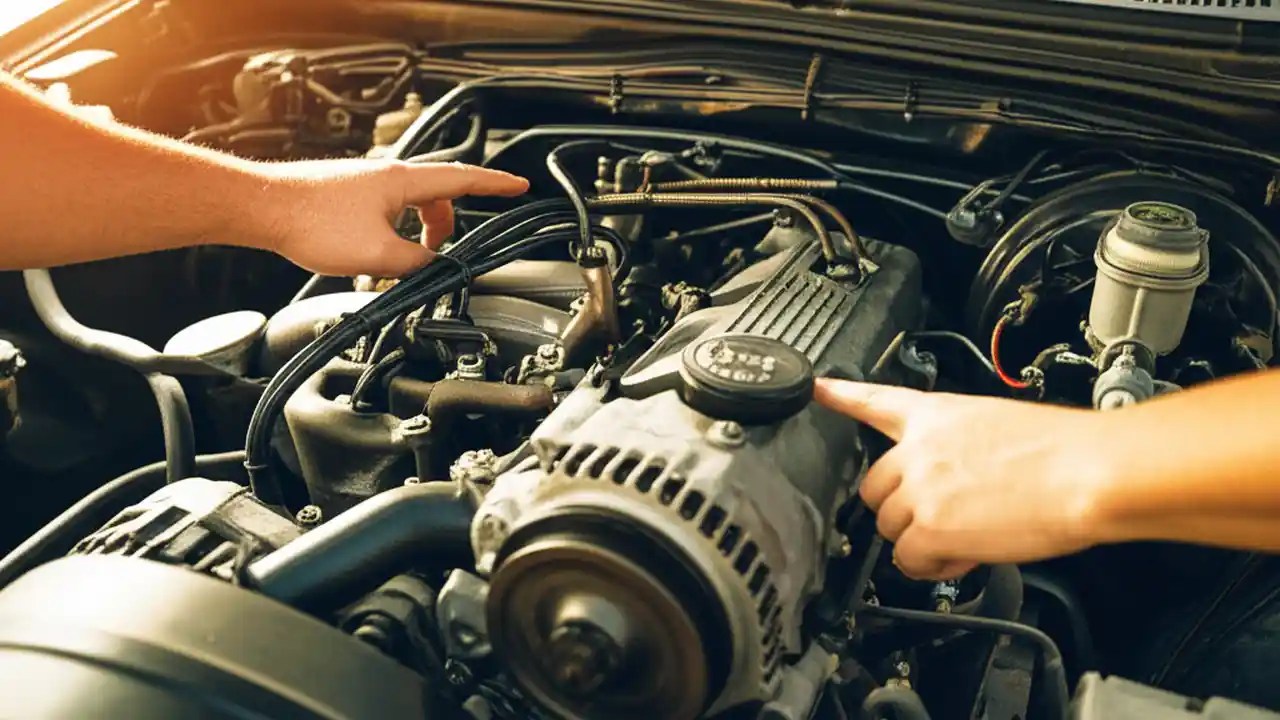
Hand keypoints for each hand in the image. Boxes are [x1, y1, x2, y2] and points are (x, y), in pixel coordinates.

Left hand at [253, 159, 528, 276]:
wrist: (263, 208)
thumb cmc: (311, 222)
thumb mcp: (377, 255)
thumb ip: (415, 264)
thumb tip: (431, 267)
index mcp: (404, 181)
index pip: (463, 179)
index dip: (496, 185)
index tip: (518, 186)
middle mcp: (388, 176)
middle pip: (437, 199)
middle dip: (446, 229)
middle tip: (442, 255)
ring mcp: (367, 185)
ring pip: (409, 209)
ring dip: (414, 237)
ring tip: (398, 264)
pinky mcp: (348, 196)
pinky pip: (385, 215)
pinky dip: (390, 236)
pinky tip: (370, 259)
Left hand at [814, 378, 1115, 578]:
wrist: (1088, 472)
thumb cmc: (1063, 451)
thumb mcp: (999, 427)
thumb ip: (960, 449)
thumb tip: (955, 482)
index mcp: (936, 415)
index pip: (874, 400)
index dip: (840, 396)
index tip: (817, 389)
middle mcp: (919, 449)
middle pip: (874, 488)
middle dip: (902, 509)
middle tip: (942, 519)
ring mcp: (921, 489)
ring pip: (889, 527)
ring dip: (919, 540)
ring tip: (964, 538)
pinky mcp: (931, 528)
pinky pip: (909, 560)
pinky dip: (933, 567)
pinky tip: (964, 557)